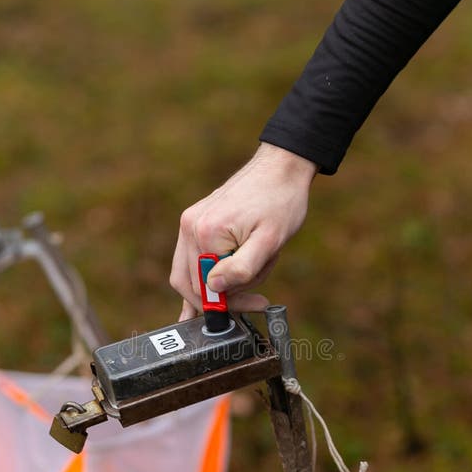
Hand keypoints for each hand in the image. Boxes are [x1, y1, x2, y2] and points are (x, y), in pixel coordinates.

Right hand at [170, 142, 317, 318]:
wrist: (281, 168)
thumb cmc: (281, 202)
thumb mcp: (270, 241)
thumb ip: (241, 268)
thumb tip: (214, 289)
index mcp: (205, 232)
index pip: (205, 289)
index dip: (231, 303)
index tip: (258, 302)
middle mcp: (190, 227)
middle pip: (193, 285)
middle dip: (227, 294)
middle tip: (256, 294)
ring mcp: (189, 224)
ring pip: (190, 275)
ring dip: (220, 284)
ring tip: (253, 270)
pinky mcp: (195, 222)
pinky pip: (190, 260)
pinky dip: (198, 279)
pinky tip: (194, 303)